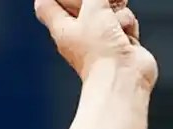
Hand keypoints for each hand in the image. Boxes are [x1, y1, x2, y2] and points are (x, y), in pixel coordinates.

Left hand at [35, 0, 157, 88]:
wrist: (122, 77)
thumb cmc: (100, 53)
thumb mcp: (93, 11)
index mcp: (61, 27)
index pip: (45, 5)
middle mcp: (78, 33)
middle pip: (81, 4)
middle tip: (103, 2)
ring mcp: (99, 37)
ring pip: (108, 9)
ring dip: (117, 13)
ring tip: (115, 24)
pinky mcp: (119, 41)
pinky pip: (124, 21)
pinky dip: (127, 25)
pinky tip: (125, 36)